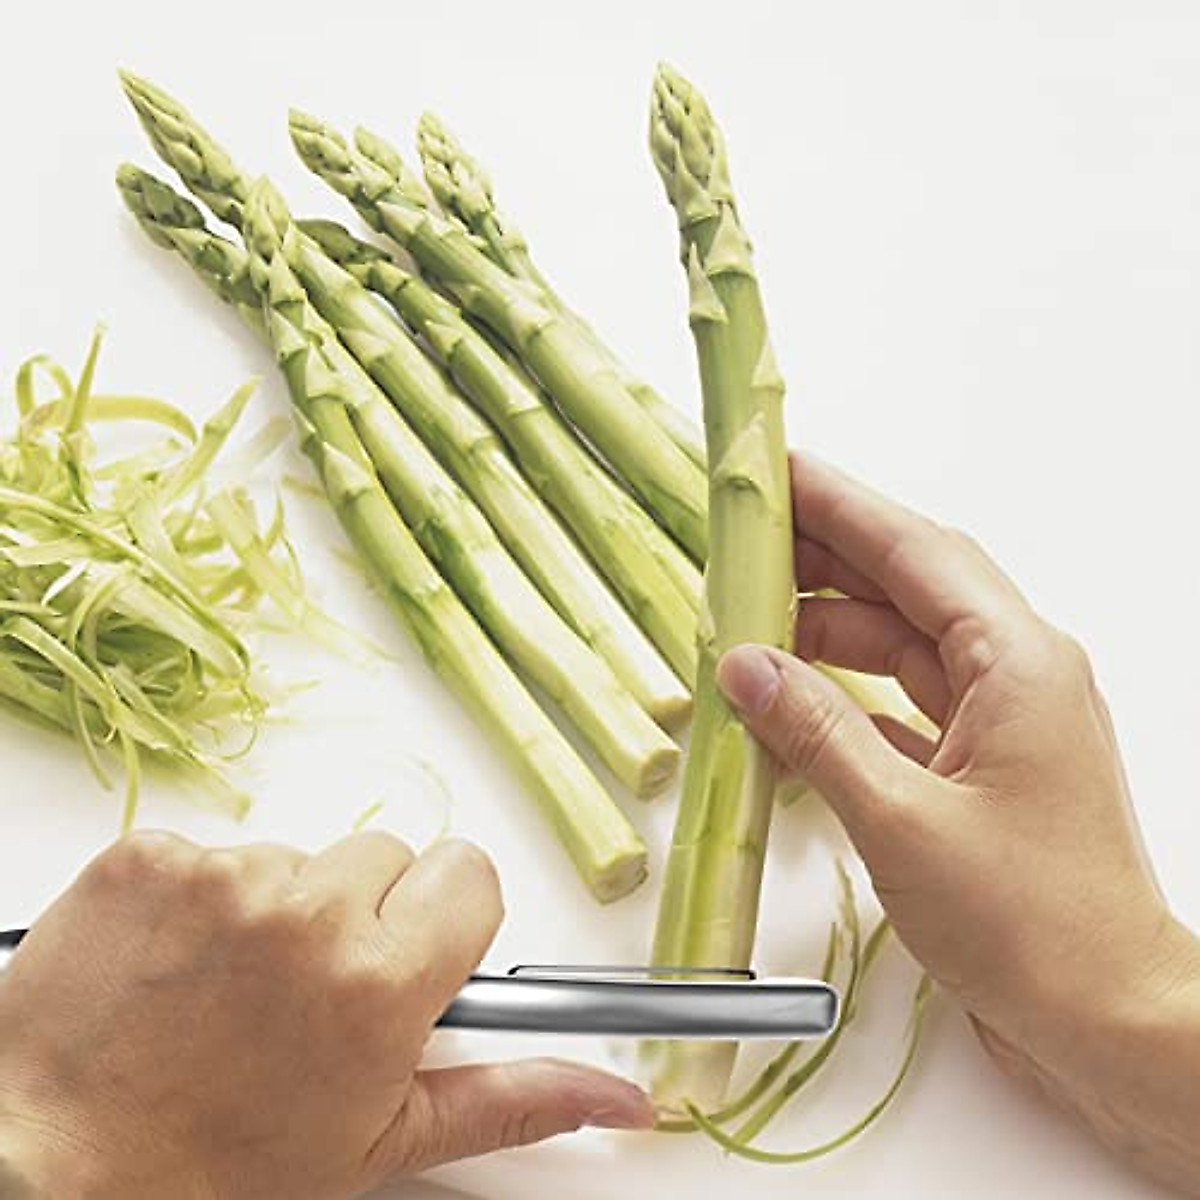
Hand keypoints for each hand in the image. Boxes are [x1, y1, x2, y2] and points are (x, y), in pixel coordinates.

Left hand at [0, 832, 651, 1198]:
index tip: (409, 957)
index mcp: (381, 980)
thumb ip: (514, 1099)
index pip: (468, 873)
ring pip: (294, 856)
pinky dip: (198, 900)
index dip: (442, 918)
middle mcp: (308, 912)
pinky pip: (210, 851)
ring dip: (275, 911)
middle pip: (382, 855)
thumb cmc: (213, 1179)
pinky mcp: (147, 856)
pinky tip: (170, 969)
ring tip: (226, 994)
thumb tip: (624, 1100)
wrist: (41, 1172)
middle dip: (360, 913)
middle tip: (307, 995)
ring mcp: (221, 877)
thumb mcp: (380, 1145)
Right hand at [718, 453, 1199, 1192]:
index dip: (841, 504)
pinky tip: (791, 701)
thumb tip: (745, 665)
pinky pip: (902, 706)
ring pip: (901, 647)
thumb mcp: (901, 821)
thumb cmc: (1030, 926)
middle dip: (825, 557)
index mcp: (1017, 663)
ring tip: (749, 621)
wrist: (1106, 1020)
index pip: (915, 551)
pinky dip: (845, 698)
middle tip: (744, 537)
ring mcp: (1002, 724)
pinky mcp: (981, 771)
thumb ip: (815, 732)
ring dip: (828, 632)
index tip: (778, 470)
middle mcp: (1017, 676)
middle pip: (907, 586)